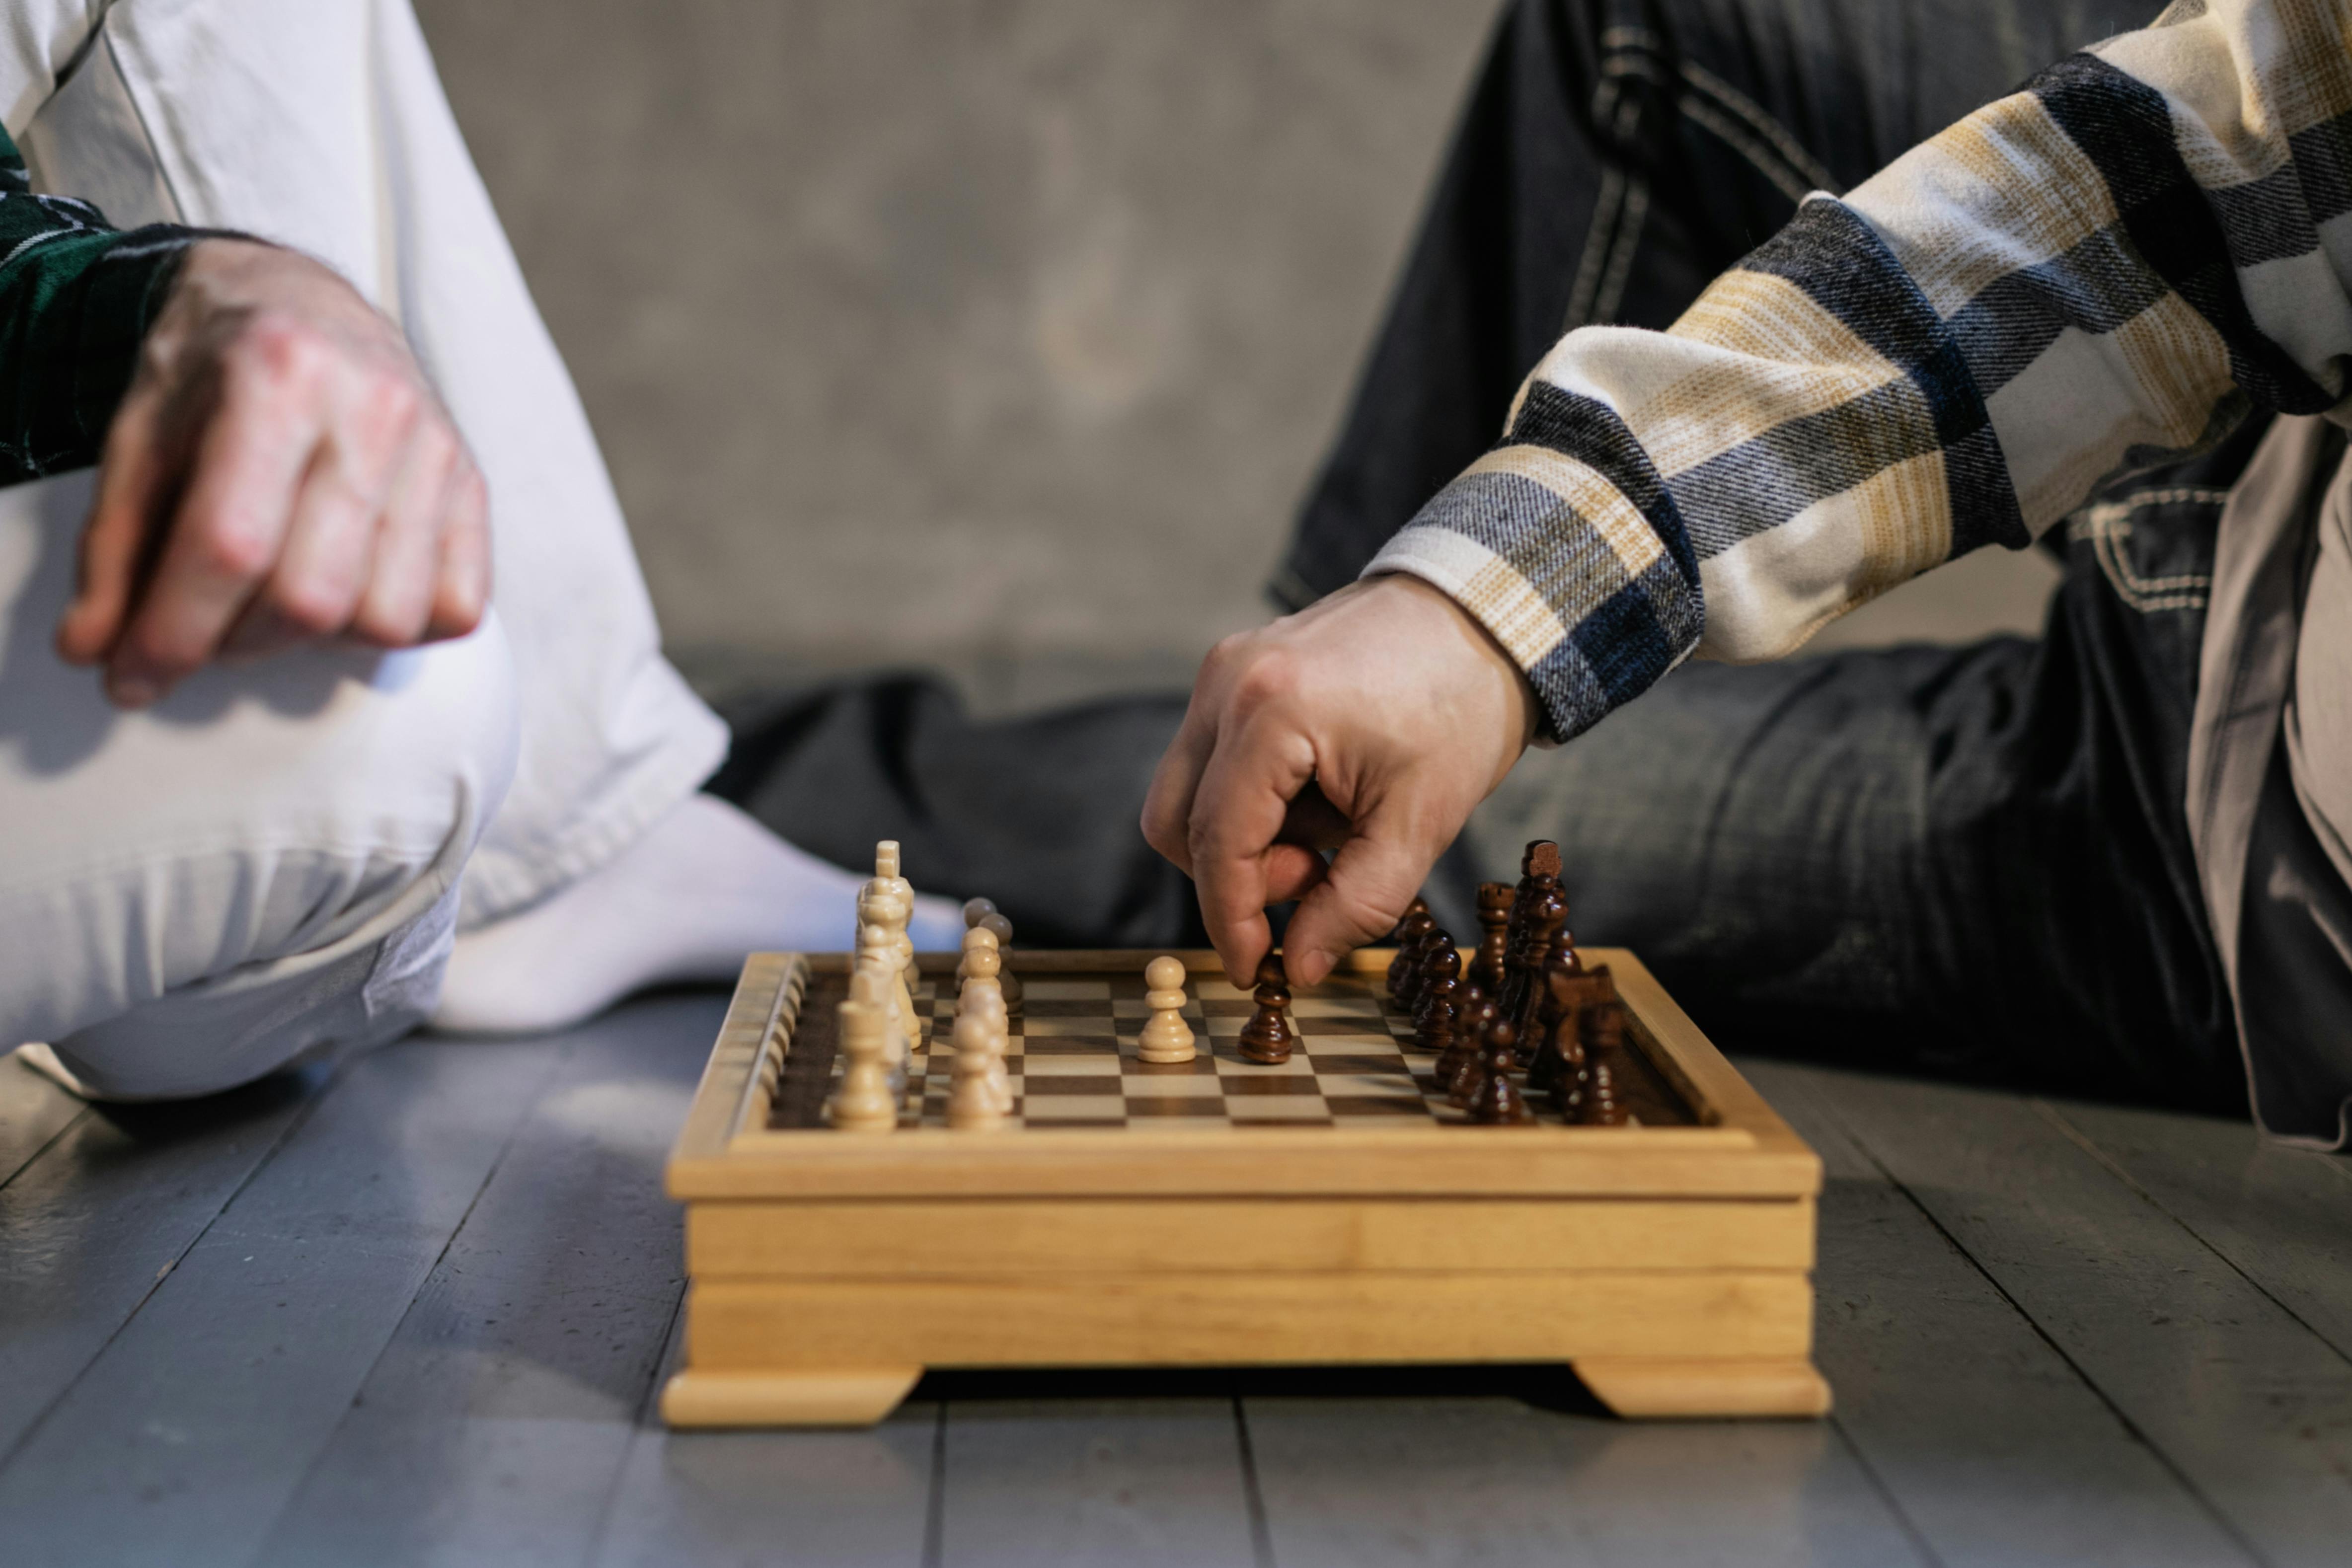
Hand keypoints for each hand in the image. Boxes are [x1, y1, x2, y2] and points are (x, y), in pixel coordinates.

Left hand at [55, 238, 489, 706]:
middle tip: (204, 631)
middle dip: (239, 643)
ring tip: (278, 602)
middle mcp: (371, 409)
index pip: (229, 544)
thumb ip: (115, 545)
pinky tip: (350, 592)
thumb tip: (92, 649)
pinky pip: (455, 609)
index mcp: (276, 375)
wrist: (301, 301)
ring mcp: (435, 450)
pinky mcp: (473, 486)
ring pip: (386, 617)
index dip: (174, 632)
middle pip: (311, 595)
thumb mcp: (139, 437)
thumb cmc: (216, 371)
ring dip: (317, 641)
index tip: (131, 677)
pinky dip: (398, 627)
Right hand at [1142, 573, 1535, 986]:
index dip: (1231, 922)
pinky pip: (1212, 758)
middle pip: (1176, 821)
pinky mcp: (1234, 669)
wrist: (1483, 613)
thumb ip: (1355, 905)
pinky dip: (1253, 798)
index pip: (1217, 844)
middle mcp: (1228, 683)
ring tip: (1327, 831)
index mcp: (1271, 712)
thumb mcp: (1422, 822)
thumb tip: (1296, 967)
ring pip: (1186, 792)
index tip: (1258, 972)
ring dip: (1244, 836)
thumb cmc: (1461, 706)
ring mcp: (1224, 669)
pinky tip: (1319, 796)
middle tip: (1313, 879)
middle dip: (1235, 876)